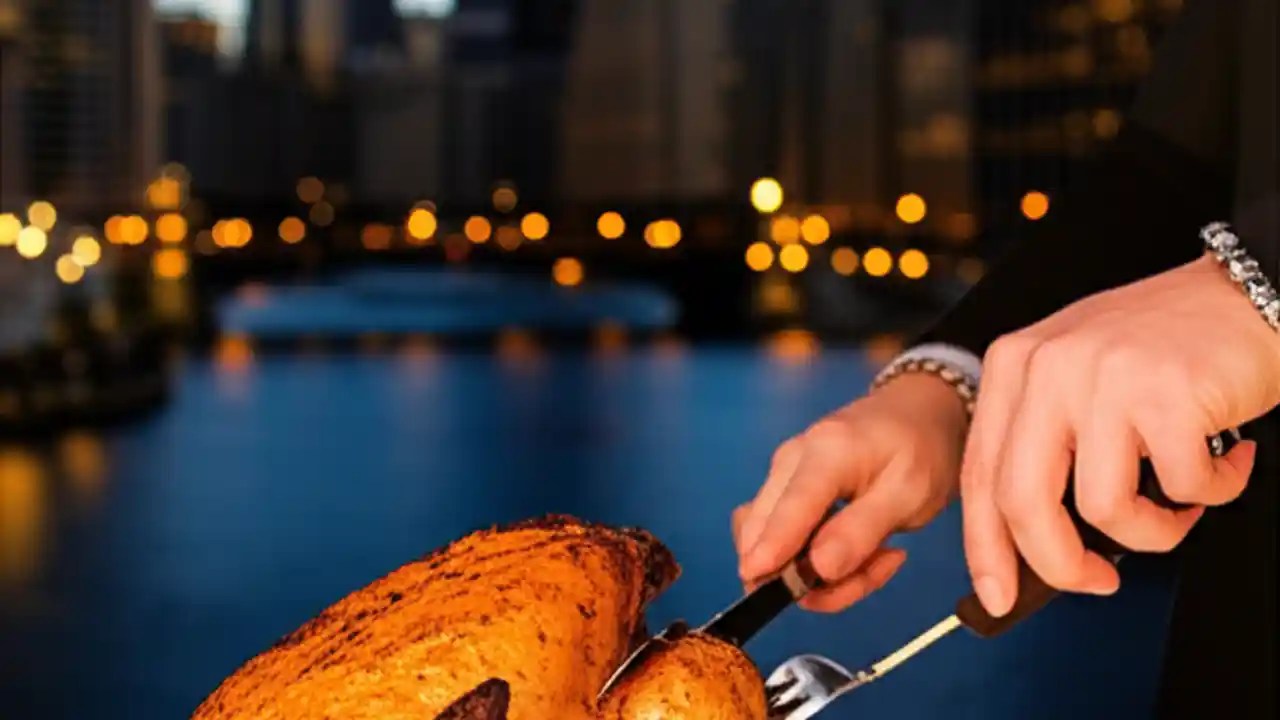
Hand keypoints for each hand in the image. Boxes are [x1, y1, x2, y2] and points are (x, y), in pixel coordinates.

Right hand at [733, 373, 968, 611]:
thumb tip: (818, 568)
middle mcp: (789, 462)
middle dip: (811, 575)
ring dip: (820, 572)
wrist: (916, 413)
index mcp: (823, 455)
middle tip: (874, 573)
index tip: (754, 581)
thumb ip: (863, 530)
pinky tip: (855, 550)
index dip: (769, 549)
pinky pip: (784, 538)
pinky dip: (815, 559)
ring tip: (876, 558)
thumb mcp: (909, 493)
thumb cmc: (920, 450)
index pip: (788, 509)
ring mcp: (782, 475)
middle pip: (767, 531)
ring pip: (773, 542)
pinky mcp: (785, 490)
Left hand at [964, 254, 1279, 616]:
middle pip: (1024, 503)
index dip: (986, 548)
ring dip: (1155, 529)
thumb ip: (1042, 443)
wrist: (1248, 290)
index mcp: (1012, 365)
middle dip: (1060, 565)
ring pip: (1104, 508)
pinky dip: (1211, 492)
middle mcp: (1047, 367)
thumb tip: (1028, 544)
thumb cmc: (1163, 349)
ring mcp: (1104, 379)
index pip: (980, 475)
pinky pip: (1180, 489)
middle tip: (1099, 581)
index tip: (998, 594)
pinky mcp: (1167, 394)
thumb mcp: (1073, 376)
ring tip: (1183, 503)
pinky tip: (1225, 461)